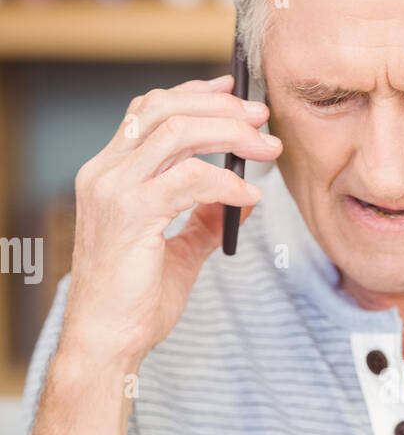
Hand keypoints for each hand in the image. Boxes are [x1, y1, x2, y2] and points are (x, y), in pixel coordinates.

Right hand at [60, 74, 282, 369]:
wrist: (105, 342)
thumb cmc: (134, 303)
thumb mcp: (177, 253)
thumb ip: (203, 220)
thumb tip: (240, 195)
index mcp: (108, 175)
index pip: (148, 111)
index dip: (194, 94)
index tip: (234, 92)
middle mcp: (104, 173)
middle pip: (165, 109)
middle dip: (221, 107)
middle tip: (263, 119)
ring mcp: (113, 190)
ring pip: (178, 131)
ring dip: (231, 133)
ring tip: (267, 150)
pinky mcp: (131, 214)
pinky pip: (190, 178)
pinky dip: (227, 181)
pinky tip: (248, 198)